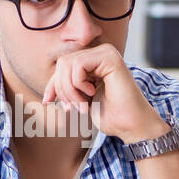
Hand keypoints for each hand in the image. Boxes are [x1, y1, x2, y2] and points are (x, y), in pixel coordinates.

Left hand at [41, 43, 167, 143]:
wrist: (130, 126)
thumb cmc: (110, 115)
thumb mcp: (80, 100)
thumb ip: (67, 88)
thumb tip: (48, 91)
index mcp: (94, 61)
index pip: (62, 66)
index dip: (52, 85)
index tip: (49, 102)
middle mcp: (100, 53)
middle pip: (62, 63)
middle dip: (61, 89)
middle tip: (72, 108)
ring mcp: (106, 52)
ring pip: (67, 63)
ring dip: (70, 90)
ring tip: (82, 105)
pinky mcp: (109, 57)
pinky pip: (78, 65)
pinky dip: (78, 84)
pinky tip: (92, 93)